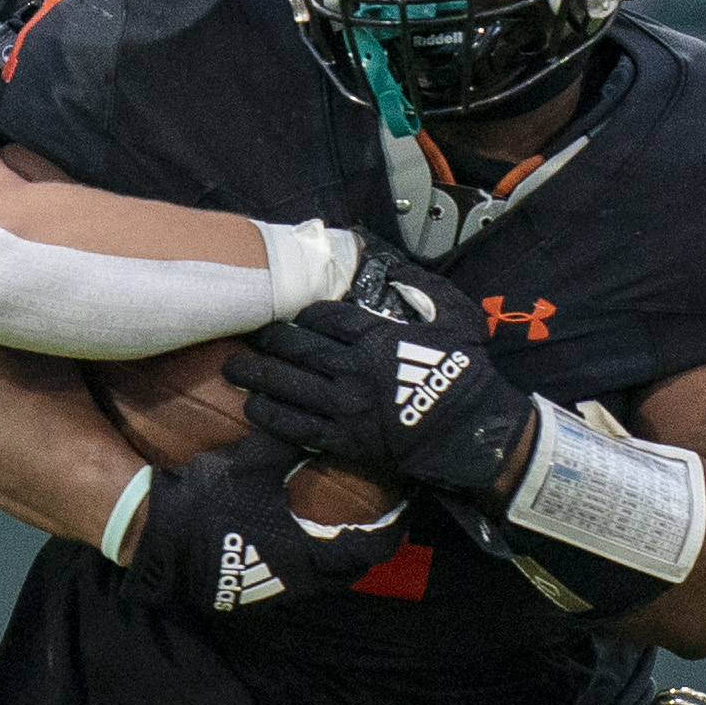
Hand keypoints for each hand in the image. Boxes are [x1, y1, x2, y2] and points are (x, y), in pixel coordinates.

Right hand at [121, 432, 403, 614]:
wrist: (157, 534)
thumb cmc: (210, 500)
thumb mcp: (255, 462)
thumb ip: (290, 443)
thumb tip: (319, 421)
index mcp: (305, 553)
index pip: (367, 549)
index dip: (390, 530)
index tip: (402, 512)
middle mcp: (295, 583)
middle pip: (350, 573)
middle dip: (367, 549)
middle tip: (377, 524)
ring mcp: (269, 595)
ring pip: (319, 583)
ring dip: (334, 562)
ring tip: (341, 535)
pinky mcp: (245, 598)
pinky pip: (289, 586)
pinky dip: (303, 568)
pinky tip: (294, 547)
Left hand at [226, 250, 531, 495]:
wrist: (472, 433)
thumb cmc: (466, 373)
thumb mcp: (455, 316)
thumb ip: (422, 286)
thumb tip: (393, 265)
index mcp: (376, 337)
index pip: (322, 318)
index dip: (301, 316)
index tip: (292, 317)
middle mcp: (352, 370)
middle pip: (294, 349)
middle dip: (266, 340)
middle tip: (247, 335)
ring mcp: (344, 407)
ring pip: (286, 386)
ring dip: (255, 376)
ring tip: (234, 368)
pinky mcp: (342, 439)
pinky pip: (295, 426)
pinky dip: (270, 416)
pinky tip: (252, 407)